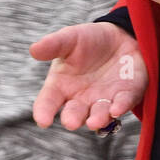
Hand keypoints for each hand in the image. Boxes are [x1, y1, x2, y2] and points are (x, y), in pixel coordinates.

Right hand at [30, 21, 147, 130]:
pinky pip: (123, 103)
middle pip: (74, 114)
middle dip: (73, 119)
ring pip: (99, 115)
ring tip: (94, 122)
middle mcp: (81, 99)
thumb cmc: (87, 41)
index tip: (42, 121)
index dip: (44, 112)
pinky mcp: (126, 96)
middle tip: (71, 122)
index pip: (48, 102)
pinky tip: (116, 110)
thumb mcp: (69, 38)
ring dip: (97, 119)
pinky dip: (120, 107)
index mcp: (61, 87)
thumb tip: (34, 49)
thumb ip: (53, 44)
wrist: (119, 37)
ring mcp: (104, 100)